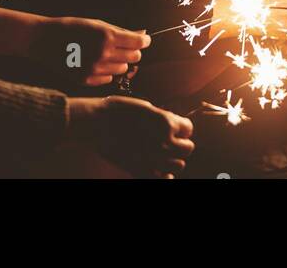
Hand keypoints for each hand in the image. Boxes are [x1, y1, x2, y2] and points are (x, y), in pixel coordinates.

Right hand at [34, 17, 149, 85]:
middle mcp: (102, 54)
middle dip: (132, 51)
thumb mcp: (98, 24)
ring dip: (120, 61)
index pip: (138, 43)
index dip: (143, 41)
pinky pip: (108, 78)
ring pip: (123, 69)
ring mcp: (94, 69)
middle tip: (124, 46)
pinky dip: (107, 71)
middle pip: (134, 57)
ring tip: (106, 53)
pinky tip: (96, 62)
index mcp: (107, 37)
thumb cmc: (73, 27)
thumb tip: (142, 34)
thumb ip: (121, 31)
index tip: (143, 39)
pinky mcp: (86, 80)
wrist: (44, 40)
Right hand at [67, 96, 193, 177]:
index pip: (189, 129)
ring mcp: (153, 157)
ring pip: (179, 165)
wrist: (97, 122)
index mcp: (167, 122)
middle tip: (168, 143)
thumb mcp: (147, 107)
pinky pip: (163, 178)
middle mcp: (164, 141)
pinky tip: (157, 168)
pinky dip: (163, 175)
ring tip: (161, 155)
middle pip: (188, 149)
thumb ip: (165, 118)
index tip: (174, 130)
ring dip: (173, 161)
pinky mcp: (140, 169)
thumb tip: (174, 126)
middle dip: (181, 145)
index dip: (182, 129)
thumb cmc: (119, 110)